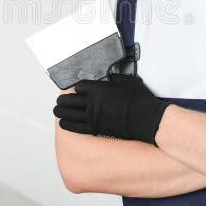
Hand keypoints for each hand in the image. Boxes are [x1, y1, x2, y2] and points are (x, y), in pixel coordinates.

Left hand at [53, 73, 167, 144]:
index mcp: (99, 89)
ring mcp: (92, 116)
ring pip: (69, 113)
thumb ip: (116, 77)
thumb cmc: (140, 101)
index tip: (76, 89)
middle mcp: (92, 102)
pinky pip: (76, 127)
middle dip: (63, 100)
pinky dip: (67, 124)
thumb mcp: (128, 81)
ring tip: (58, 110)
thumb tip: (112, 77)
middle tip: (60, 100)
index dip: (76, 87)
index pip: (79, 86)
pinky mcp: (96, 128)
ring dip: (61, 111)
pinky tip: (63, 123)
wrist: (147, 119)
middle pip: (69, 100)